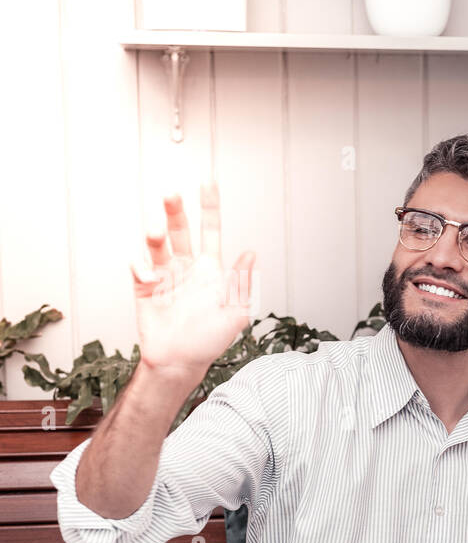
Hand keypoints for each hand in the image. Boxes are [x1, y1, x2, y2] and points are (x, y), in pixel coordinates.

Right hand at [131, 182, 255, 383]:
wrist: (181, 361)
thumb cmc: (210, 340)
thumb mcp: (235, 312)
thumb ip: (242, 282)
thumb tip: (251, 253)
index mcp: (210, 269)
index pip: (210, 230)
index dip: (209, 206)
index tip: (208, 181)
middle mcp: (186, 267)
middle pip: (180, 230)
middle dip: (174, 210)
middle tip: (170, 192)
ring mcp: (164, 275)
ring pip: (157, 245)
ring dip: (154, 235)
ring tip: (154, 230)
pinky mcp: (143, 288)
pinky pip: (140, 269)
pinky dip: (142, 267)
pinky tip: (150, 276)